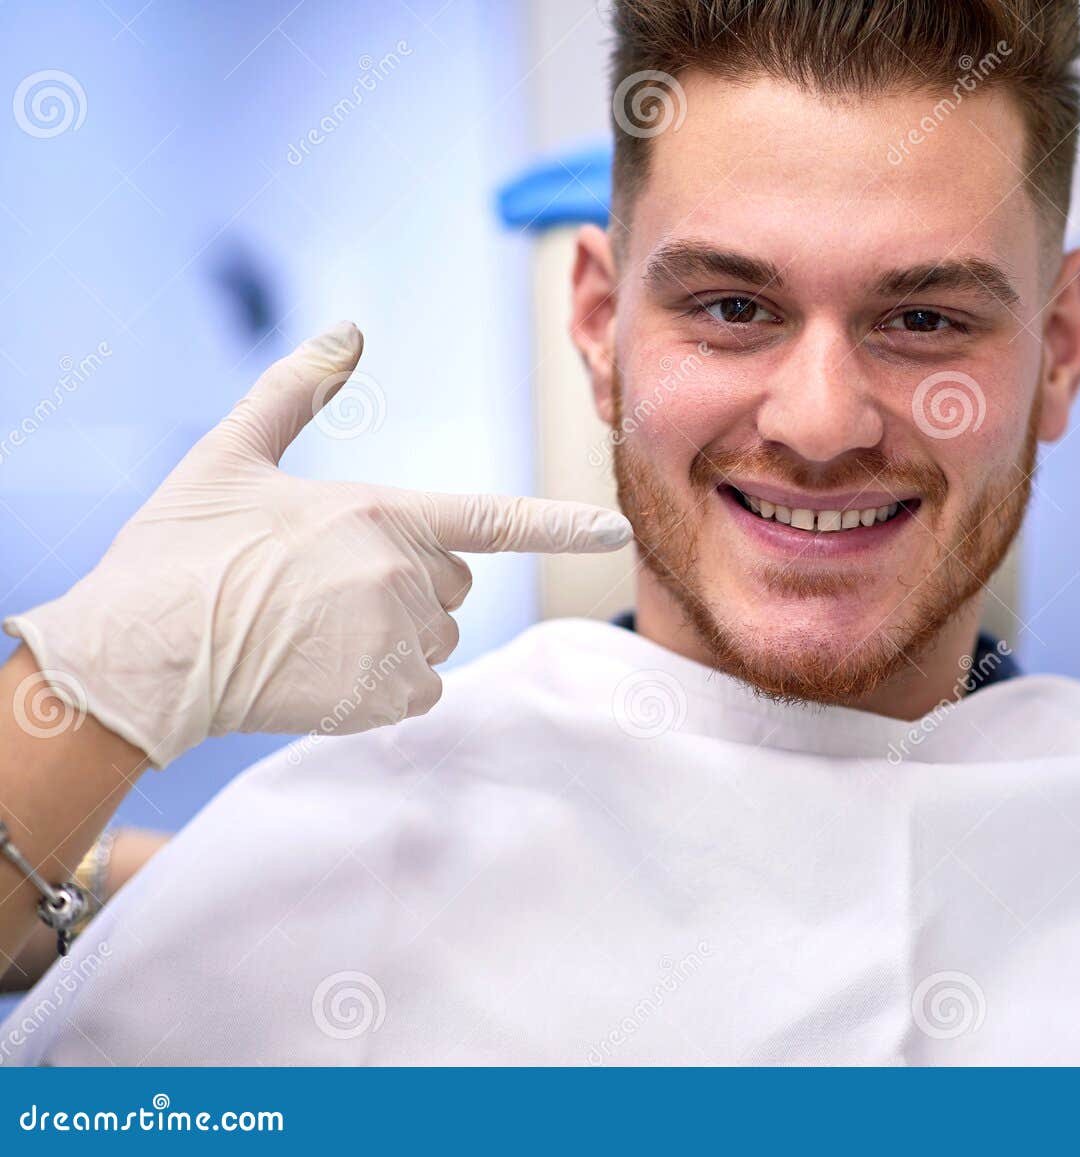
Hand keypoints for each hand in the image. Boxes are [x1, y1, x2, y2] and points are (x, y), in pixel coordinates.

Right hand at [3, 324, 631, 766]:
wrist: (137, 657)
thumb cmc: (178, 554)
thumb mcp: (229, 455)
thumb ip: (296, 389)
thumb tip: (347, 328)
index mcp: (381, 512)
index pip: (494, 518)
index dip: (559, 524)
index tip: (616, 529)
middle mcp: (403, 575)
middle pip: (453, 585)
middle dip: (409, 586)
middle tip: (324, 590)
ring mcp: (396, 640)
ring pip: (436, 638)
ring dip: (395, 637)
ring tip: (312, 632)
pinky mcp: (382, 697)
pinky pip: (420, 689)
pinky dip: (383, 686)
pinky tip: (321, 672)